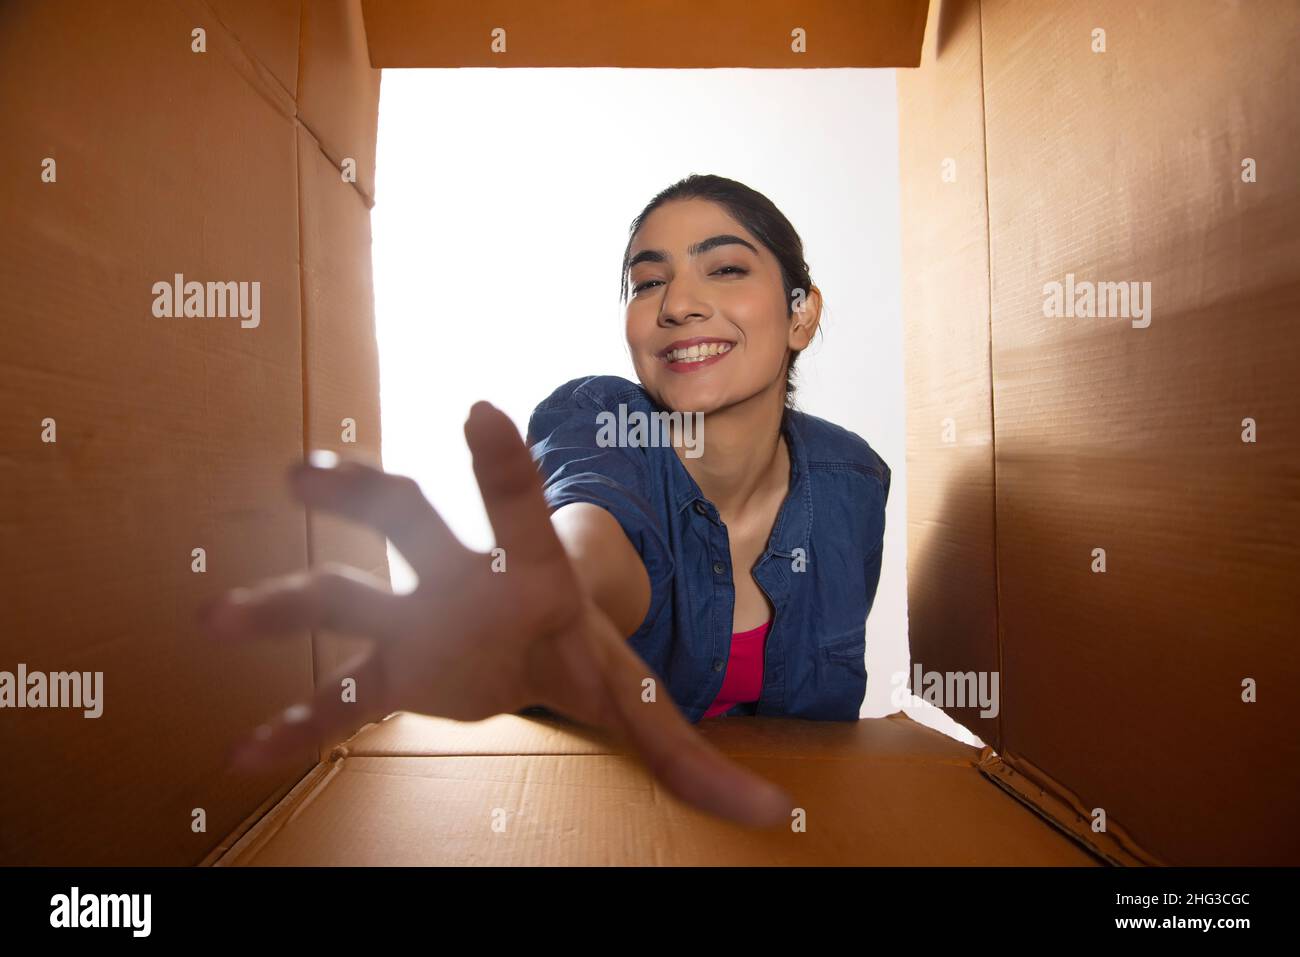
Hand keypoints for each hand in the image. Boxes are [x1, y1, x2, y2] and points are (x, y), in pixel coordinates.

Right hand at [200, 400, 792, 827]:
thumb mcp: (642, 702)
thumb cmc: (586, 652)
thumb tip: (782, 813)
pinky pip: (336, 695)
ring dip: (286, 603)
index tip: (480, 408)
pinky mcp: (391, 672)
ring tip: (219, 617)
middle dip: (359, 496)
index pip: (522, 510)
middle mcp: (462, 579)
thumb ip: (702, 758)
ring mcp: (417, 619)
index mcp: (532, 574)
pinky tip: (244, 757)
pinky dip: (294, 726)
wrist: (533, 644)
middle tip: (304, 473)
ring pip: (345, 593)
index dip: (506, 467)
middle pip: (409, 523)